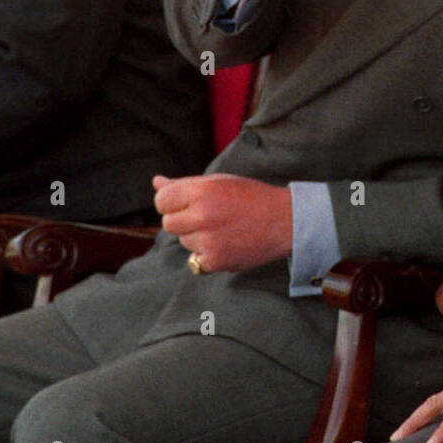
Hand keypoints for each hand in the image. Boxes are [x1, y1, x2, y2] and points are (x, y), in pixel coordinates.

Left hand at [153, 173, 292, 273]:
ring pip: (183, 241)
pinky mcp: (215, 260)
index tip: (186, 203)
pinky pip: (195, 260)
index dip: (172, 202)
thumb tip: (156, 182)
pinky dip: (207, 255)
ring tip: (223, 230)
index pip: (162, 199)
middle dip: (183, 220)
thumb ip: (185, 184)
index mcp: (201, 191)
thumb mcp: (220, 182)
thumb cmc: (251, 198)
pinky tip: (226, 244)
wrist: (285, 221)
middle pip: (168, 223)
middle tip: (209, 217)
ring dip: (197, 238)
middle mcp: (201, 215)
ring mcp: (207, 240)